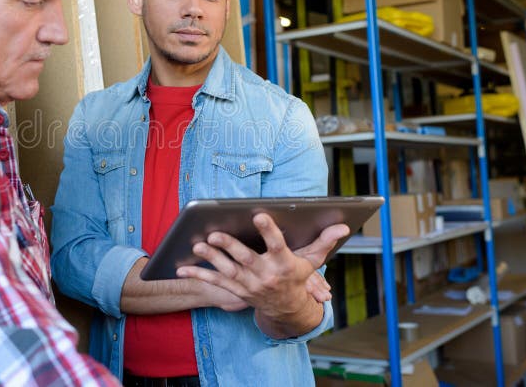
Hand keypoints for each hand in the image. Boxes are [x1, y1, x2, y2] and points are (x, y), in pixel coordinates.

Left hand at [176, 215, 348, 337]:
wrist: (287, 310)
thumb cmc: (297, 278)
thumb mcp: (311, 262)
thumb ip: (324, 242)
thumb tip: (343, 226)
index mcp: (283, 264)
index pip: (276, 245)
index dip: (268, 230)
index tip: (258, 215)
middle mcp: (265, 276)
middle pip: (245, 259)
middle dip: (229, 246)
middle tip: (214, 233)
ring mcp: (249, 285)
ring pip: (226, 270)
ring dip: (211, 258)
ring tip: (197, 245)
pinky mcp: (236, 291)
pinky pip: (215, 283)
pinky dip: (198, 276)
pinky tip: (181, 269)